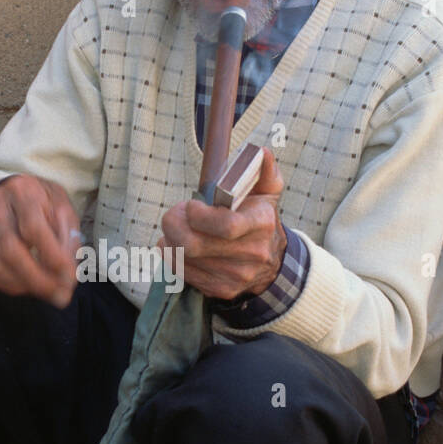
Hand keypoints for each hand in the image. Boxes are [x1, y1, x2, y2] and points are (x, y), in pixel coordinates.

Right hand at [0, 174, 80, 307]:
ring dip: (22, 286)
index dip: (51, 257)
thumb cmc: (43, 203)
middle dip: (37, 280)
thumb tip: (67, 276)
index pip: (33, 228)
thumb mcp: (63, 210)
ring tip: (45, 292)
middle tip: (59, 296)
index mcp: (23, 190)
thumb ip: (68, 239)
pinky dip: (7, 285)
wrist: (10, 192)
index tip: (69, 278)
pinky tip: (26, 286)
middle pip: (10, 250)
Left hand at [157, 148, 286, 300]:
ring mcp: (236, 276)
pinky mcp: (221, 290)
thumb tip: (260, 153)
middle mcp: (251, 254)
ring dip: (170, 240)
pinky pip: (184, 273)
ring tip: (173, 228)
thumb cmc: (261, 220)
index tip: (191, 205)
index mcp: (261, 224)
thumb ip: (263, 171)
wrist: (272, 264)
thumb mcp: (267, 193)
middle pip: (196, 245)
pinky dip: (172, 257)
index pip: (227, 226)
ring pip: (185, 259)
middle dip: (174, 225)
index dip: (199, 216)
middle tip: (173, 214)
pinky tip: (174, 245)